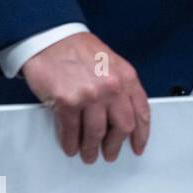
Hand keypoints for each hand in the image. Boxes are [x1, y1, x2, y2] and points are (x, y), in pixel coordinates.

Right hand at [21, 32, 150, 163]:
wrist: (51, 38)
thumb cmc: (78, 49)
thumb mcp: (112, 63)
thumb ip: (121, 86)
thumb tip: (124, 113)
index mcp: (127, 77)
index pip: (142, 113)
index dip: (141, 134)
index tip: (138, 145)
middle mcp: (112, 87)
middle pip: (122, 127)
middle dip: (116, 145)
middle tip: (111, 153)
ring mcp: (90, 96)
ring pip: (96, 133)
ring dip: (91, 148)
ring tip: (89, 154)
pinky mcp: (67, 102)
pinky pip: (71, 131)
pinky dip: (71, 143)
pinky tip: (71, 147)